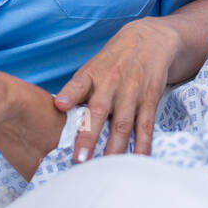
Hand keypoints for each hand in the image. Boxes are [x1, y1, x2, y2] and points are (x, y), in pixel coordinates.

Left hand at [53, 18, 178, 160]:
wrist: (150, 39)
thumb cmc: (113, 61)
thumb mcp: (92, 68)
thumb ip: (77, 91)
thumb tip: (57, 116)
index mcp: (93, 75)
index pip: (79, 84)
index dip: (69, 94)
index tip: (60, 106)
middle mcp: (111, 83)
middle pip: (99, 111)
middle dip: (89, 136)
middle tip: (79, 159)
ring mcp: (132, 92)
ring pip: (123, 124)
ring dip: (114, 147)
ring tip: (104, 168)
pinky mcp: (150, 100)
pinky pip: (146, 125)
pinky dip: (142, 144)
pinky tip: (137, 159)